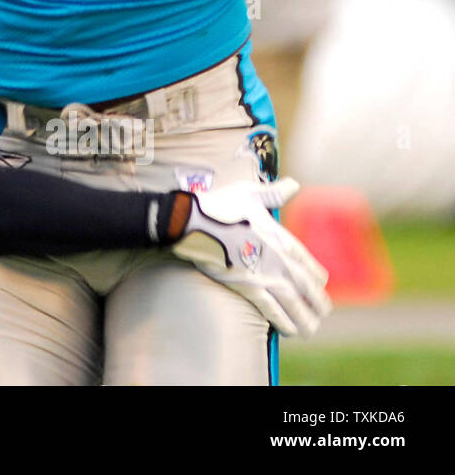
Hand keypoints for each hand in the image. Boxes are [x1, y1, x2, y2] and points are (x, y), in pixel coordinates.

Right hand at [172, 178, 330, 337]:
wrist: (193, 222)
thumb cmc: (219, 205)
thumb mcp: (250, 193)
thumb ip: (274, 193)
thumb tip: (294, 184)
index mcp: (282, 238)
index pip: (311, 266)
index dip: (318, 281)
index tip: (319, 288)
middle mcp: (280, 259)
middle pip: (309, 289)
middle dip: (318, 304)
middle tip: (322, 314)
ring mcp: (265, 274)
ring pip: (295, 304)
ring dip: (306, 319)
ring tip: (310, 329)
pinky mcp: (247, 286)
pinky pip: (272, 310)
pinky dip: (283, 322)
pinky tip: (289, 330)